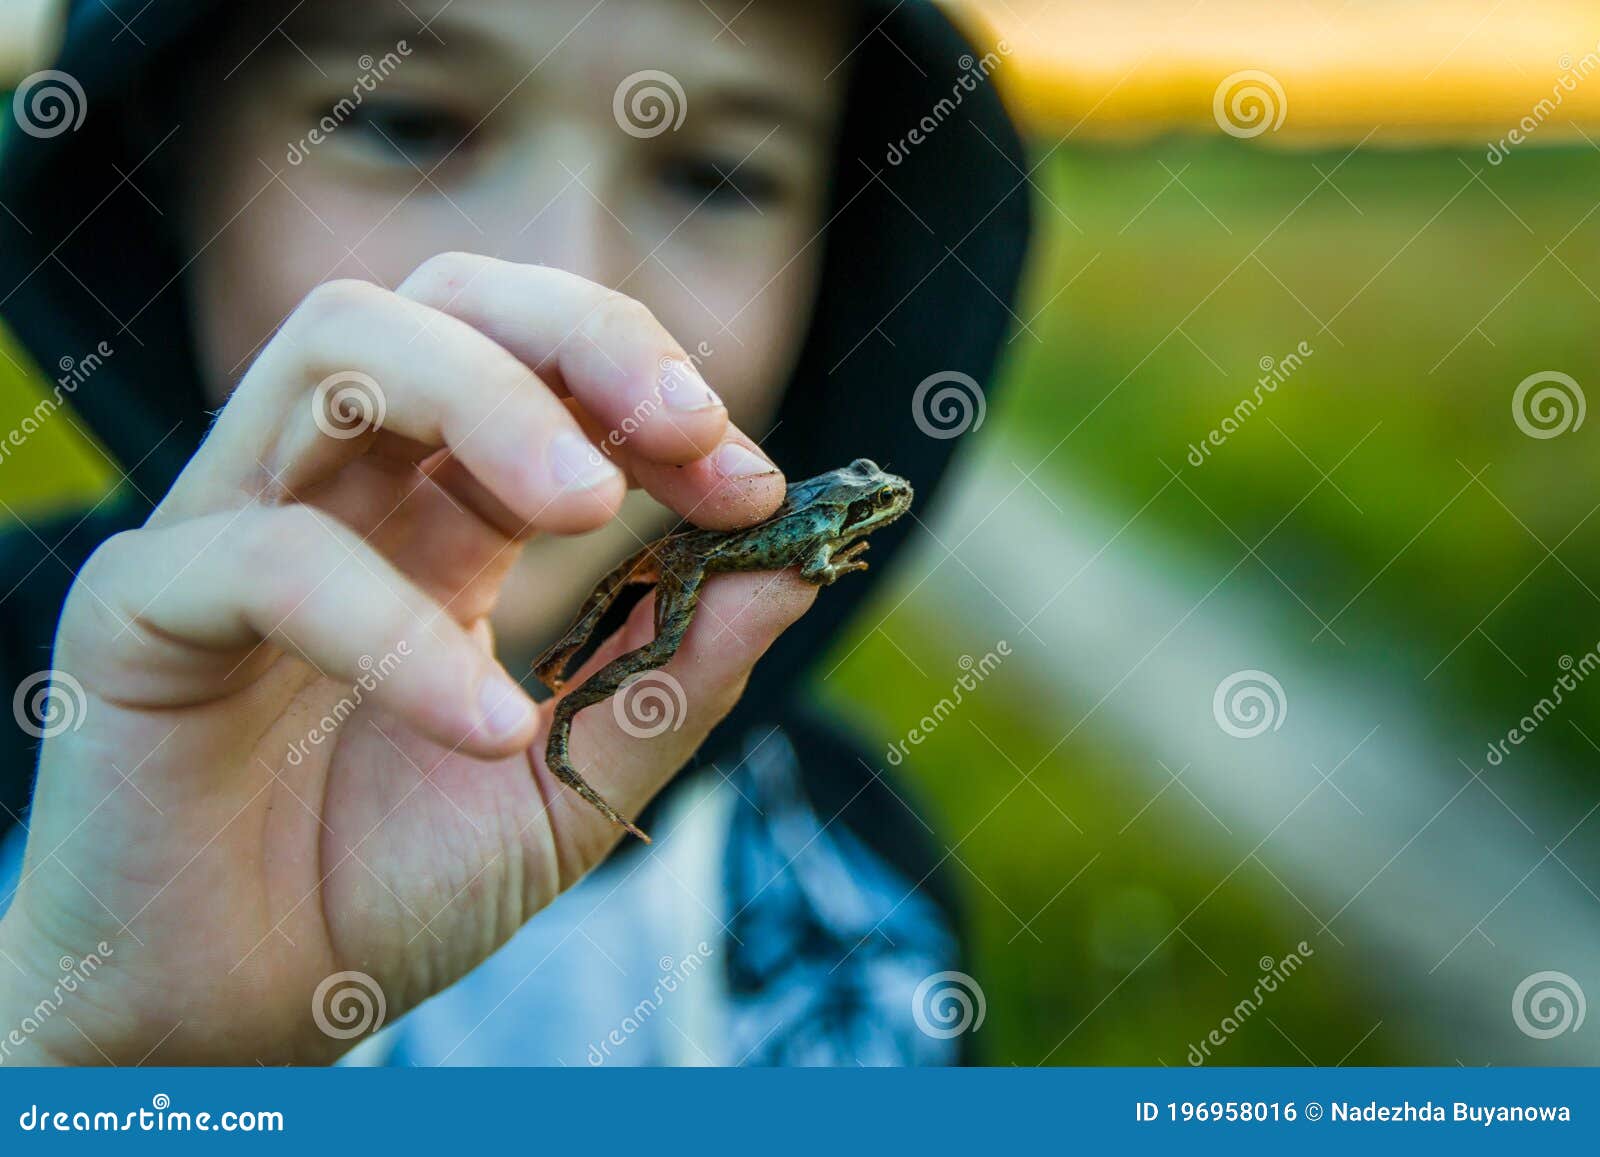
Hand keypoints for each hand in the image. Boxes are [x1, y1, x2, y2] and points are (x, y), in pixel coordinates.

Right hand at [0, 254, 815, 1064]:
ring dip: (491, 402)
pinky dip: (399, 628)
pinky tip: (490, 726)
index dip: (654, 395)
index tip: (757, 484)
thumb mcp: (570, 784)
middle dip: (583, 338)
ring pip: (341, 347)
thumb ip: (671, 677)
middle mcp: (338, 491)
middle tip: (693, 430)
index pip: (542, 369)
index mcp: (438, 516)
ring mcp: (230, 527)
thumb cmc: (391, 891)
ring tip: (594, 511)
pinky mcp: (141, 608)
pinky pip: (270, 558)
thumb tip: (797, 569)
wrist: (244, 1016)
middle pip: (444, 298)